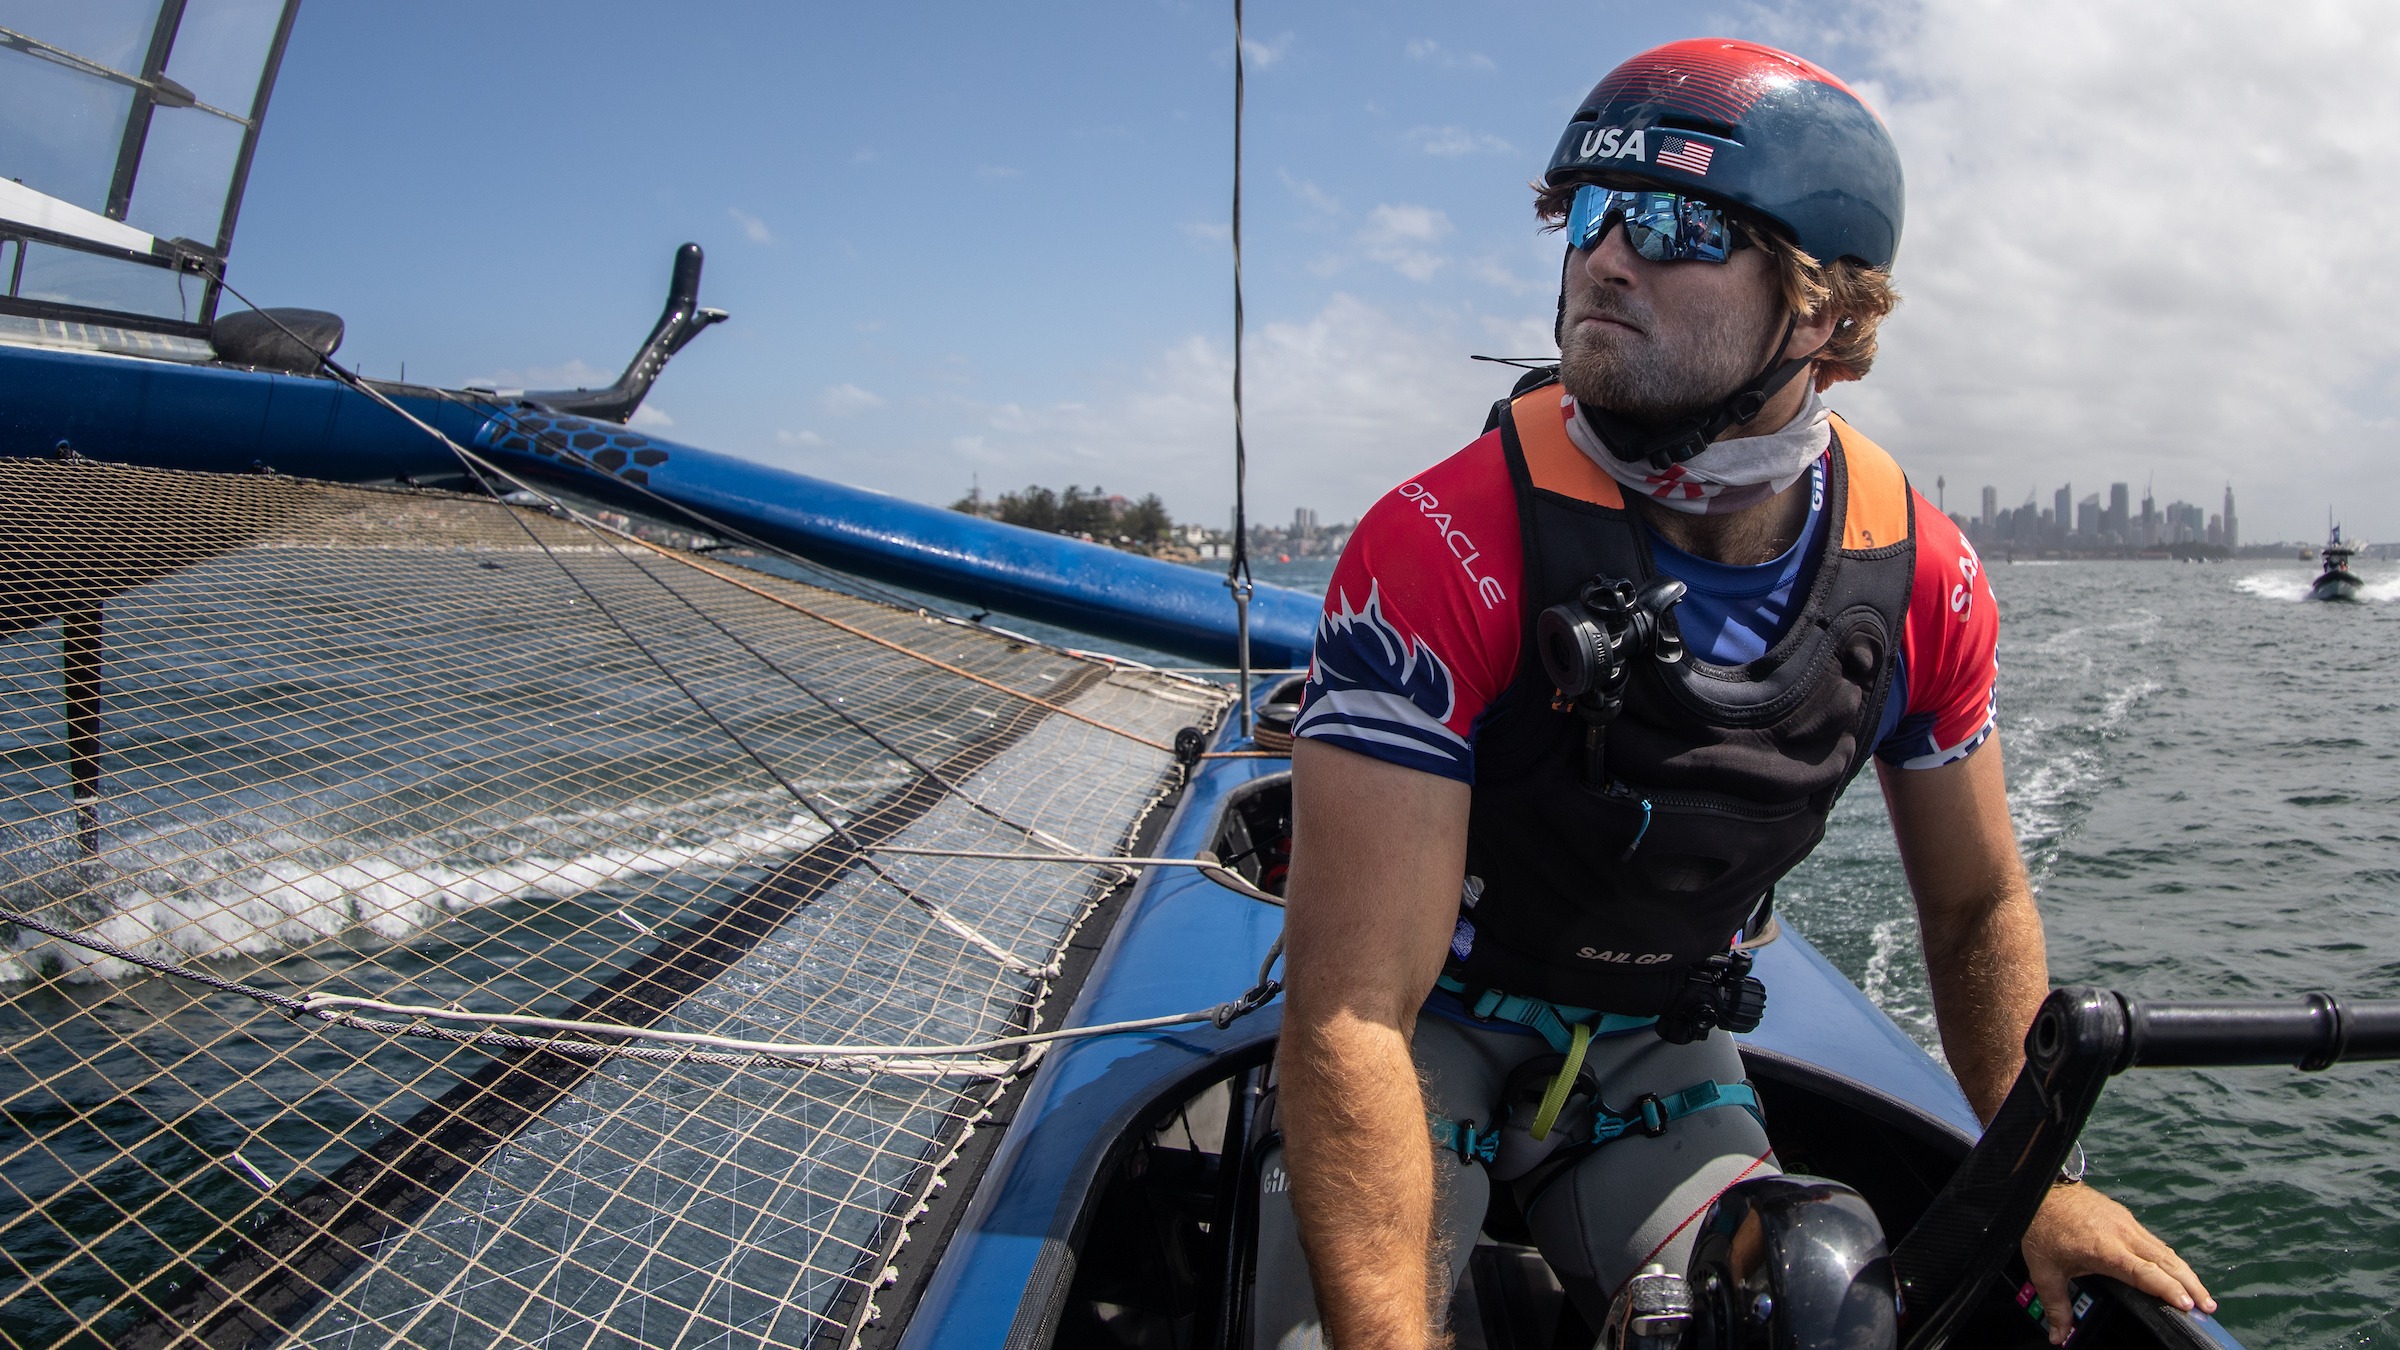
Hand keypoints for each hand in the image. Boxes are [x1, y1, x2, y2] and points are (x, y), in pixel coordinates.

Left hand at [2021, 1184, 2214, 1344]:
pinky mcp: (2126, 1218)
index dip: (2168, 1289)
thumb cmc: (2043, 1226)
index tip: (2187, 1304)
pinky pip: (2155, 1242)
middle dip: (2191, 1286)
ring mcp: (2126, 1224)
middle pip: (2166, 1262)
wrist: (2042, 1190)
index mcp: (2105, 1249)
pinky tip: (2177, 1272)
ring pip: (2165, 1251)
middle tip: (2208, 1308)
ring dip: (2185, 1273)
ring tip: (2201, 1295)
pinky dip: (2170, 1259)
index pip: (2145, 1272)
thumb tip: (2059, 1335)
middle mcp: (2122, 1234)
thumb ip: (2056, 1306)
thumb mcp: (2045, 1272)